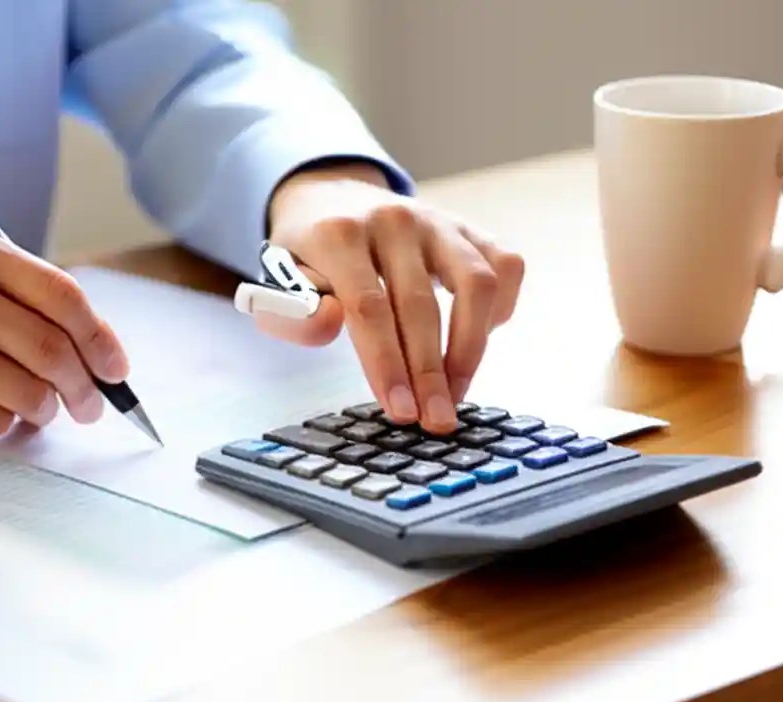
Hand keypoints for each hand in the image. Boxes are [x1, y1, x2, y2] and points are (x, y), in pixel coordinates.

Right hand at [0, 223, 128, 433]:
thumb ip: (2, 286)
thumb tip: (80, 339)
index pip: (63, 296)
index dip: (101, 337)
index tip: (116, 365)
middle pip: (54, 349)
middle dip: (86, 387)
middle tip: (91, 404)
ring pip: (29, 391)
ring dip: (46, 409)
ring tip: (39, 410)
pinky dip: (4, 424)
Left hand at [260, 162, 523, 433]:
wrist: (332, 200)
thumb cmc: (309, 253)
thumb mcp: (278, 282)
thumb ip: (290, 313)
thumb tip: (327, 324)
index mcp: (338, 234)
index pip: (368, 307)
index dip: (386, 363)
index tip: (399, 409)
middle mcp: (393, 220)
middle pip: (420, 305)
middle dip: (430, 373)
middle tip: (435, 420)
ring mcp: (436, 220)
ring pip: (476, 284)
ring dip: (470, 348)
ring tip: (455, 392)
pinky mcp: (468, 227)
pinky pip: (505, 266)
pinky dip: (501, 308)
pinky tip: (478, 339)